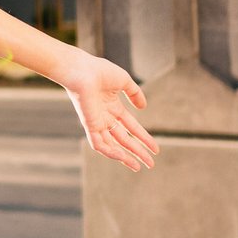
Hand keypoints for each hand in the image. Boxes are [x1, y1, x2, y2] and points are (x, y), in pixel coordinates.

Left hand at [55, 50, 158, 171]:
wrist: (82, 70)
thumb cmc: (100, 71)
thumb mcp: (124, 81)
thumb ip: (135, 93)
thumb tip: (143, 107)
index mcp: (113, 106)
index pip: (131, 126)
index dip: (144, 138)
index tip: (156, 149)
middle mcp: (105, 117)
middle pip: (124, 139)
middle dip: (137, 151)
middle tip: (150, 164)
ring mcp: (97, 122)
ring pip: (112, 145)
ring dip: (126, 156)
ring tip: (138, 166)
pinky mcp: (89, 125)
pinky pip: (99, 144)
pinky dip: (110, 152)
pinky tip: (123, 158)